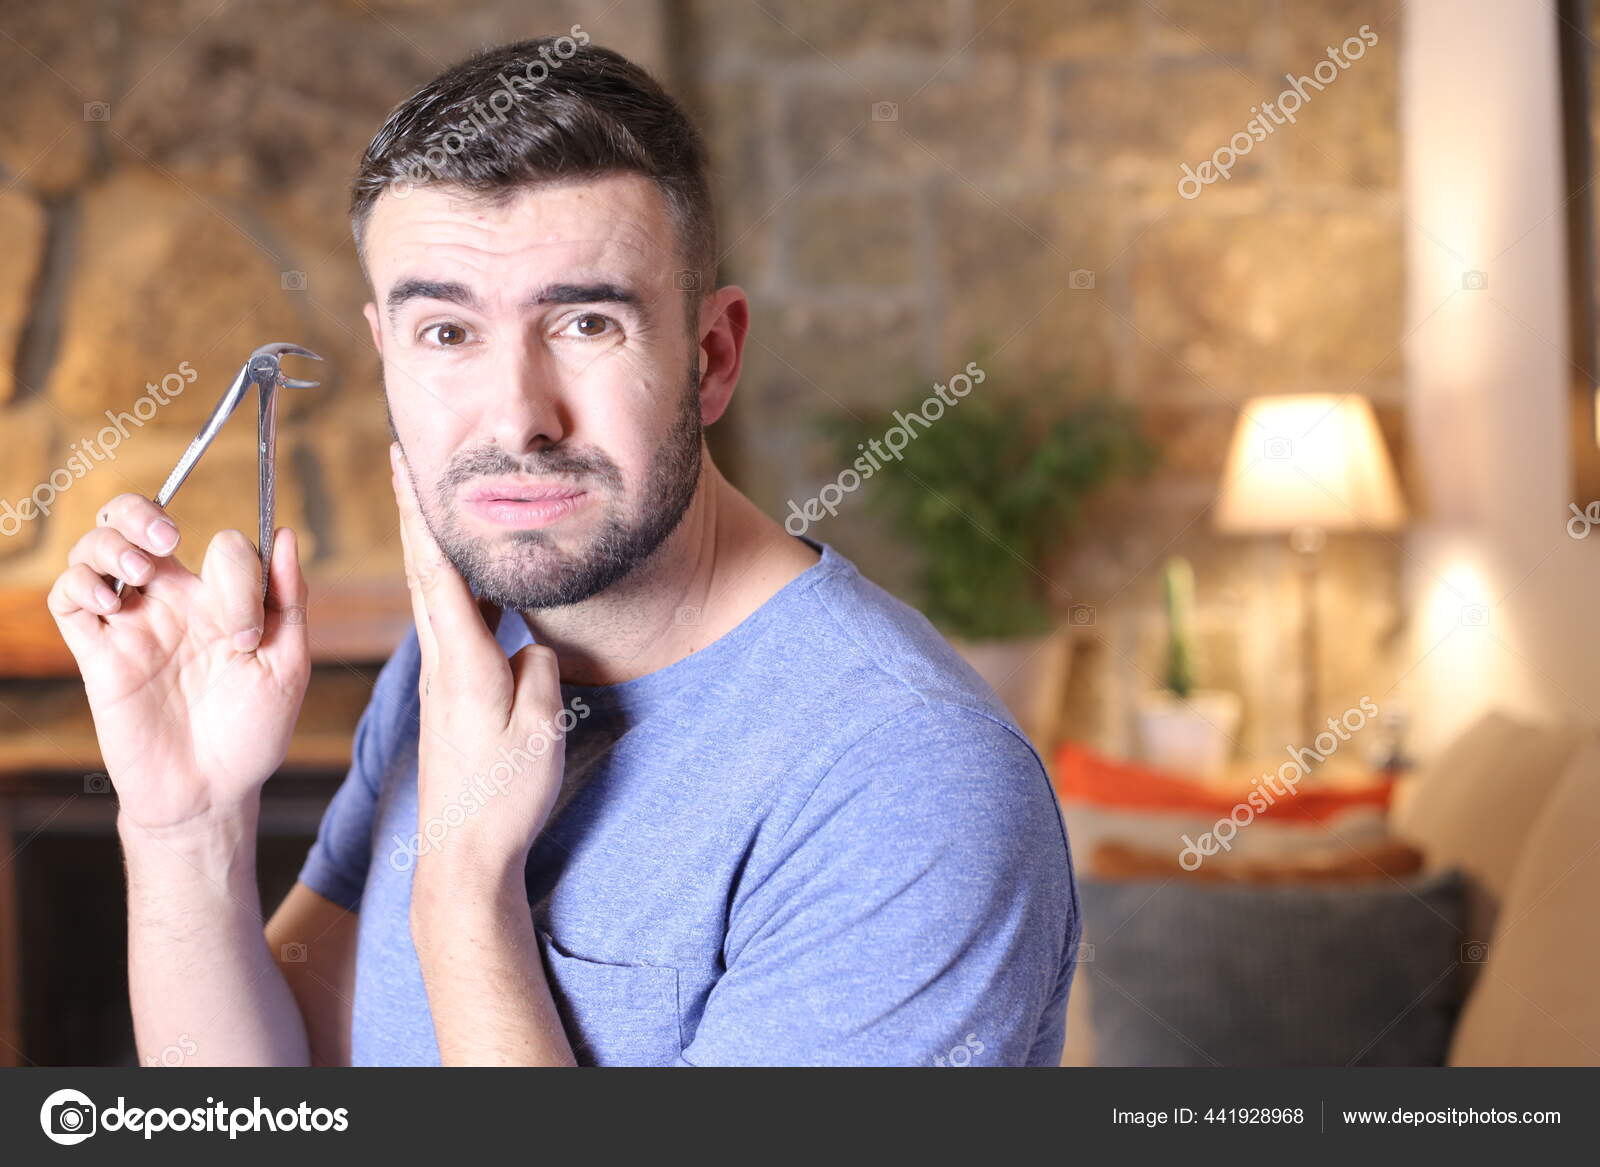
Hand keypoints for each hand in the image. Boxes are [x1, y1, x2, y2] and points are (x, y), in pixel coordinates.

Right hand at [47, 494, 310, 830]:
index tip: (247, 634)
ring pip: (95, 550)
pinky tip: (111, 603)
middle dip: (141, 511)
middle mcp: (174, 603)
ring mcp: (133, 625)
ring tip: (140, 570)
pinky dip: (80, 585)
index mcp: (224, 601)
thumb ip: (287, 600)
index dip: (238, 574)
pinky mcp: (98, 655)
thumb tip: (284, 533)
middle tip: (167, 537)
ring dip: (111, 542)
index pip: (222, 547)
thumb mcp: (287, 666)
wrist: (211, 792)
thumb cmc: (253, 733)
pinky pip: (68, 600)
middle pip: (136, 522)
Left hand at [390, 444, 567, 881]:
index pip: (436, 566)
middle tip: (407, 458)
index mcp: (462, 659)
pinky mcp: (450, 698)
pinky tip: (471, 583)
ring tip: (438, 504)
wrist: (462, 855)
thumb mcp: (538, 725)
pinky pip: (450, 626)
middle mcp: (442, 661)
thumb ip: (537, 670)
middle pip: (424, 569)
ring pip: (434, 596)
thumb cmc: (503, 795)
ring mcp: (442, 680)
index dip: (423, 509)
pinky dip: (453, 587)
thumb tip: (531, 646)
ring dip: (433, 543)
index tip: (406, 459)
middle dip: (417, 509)